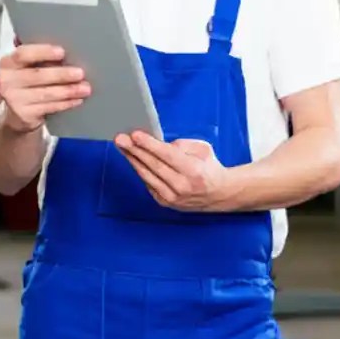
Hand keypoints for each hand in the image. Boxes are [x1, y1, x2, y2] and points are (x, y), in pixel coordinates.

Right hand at [0, 43, 91, 132]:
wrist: (13, 111)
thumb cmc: (25, 80)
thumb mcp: (25, 65)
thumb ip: (37, 53)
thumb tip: (64, 39)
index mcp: (8, 62)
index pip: (23, 54)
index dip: (43, 52)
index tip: (61, 52)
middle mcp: (7, 80)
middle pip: (37, 76)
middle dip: (61, 75)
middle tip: (80, 73)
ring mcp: (14, 99)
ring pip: (45, 94)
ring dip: (68, 90)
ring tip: (85, 88)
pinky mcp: (24, 115)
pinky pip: (49, 107)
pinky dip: (65, 103)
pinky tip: (77, 99)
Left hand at [114, 131, 237, 211]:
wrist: (218, 194)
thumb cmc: (210, 168)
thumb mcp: (203, 149)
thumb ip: (181, 145)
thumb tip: (159, 145)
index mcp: (193, 171)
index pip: (166, 155)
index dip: (149, 144)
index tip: (135, 135)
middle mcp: (181, 186)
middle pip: (153, 165)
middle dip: (134, 150)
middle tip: (121, 139)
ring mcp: (172, 197)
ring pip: (147, 175)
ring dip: (133, 160)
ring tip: (122, 147)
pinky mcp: (165, 202)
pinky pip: (148, 183)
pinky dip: (140, 170)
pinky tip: (133, 159)